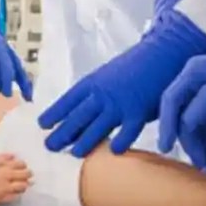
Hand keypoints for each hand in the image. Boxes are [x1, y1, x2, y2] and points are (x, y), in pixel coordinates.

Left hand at [38, 11, 205, 156]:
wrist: (162, 52)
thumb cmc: (137, 64)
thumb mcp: (109, 74)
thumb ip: (97, 91)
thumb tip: (85, 107)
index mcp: (93, 82)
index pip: (68, 100)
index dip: (55, 113)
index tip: (42, 124)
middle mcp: (102, 93)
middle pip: (77, 116)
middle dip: (62, 132)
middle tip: (49, 146)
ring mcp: (120, 103)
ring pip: (97, 127)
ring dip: (84, 141)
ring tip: (74, 153)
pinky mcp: (139, 111)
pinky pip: (127, 131)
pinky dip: (120, 141)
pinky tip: (113, 151)